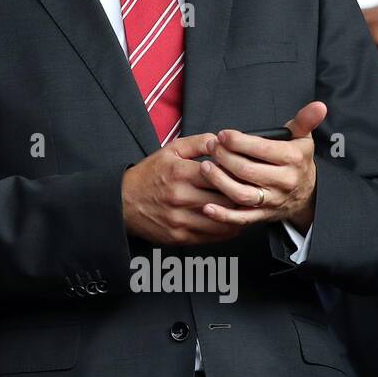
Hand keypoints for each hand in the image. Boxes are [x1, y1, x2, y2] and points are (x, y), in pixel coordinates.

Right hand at [121, 133, 243, 245]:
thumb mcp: (169, 151)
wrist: (123, 203)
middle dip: (242, 196)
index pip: (221, 174)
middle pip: (225, 198)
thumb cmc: (147, 176)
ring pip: (223, 221)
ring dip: (239, 216)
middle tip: (254, 192)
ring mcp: (181, 219)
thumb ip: (197, 142)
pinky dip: (227, 230)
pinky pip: (213, 236)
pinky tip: (232, 222)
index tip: (246, 174)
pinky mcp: (180, 237)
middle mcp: (180, 197)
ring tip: (247, 208)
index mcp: (180, 173)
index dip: (238, 174)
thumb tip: (221, 139)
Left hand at [197, 101, 325, 231]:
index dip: (239, 141)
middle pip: (247, 170)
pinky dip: (224, 215)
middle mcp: (283, 181)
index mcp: (293, 159)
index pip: (262, 149)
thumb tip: (319, 105)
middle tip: (211, 147)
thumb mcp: (302, 138)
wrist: (308, 195)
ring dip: (220, 181)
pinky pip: (241, 218)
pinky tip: (207, 207)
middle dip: (225, 157)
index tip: (222, 135)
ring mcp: (272, 200)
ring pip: (242, 193)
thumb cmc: (297, 161)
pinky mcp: (262, 215)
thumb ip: (305, 120)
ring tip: (205, 167)